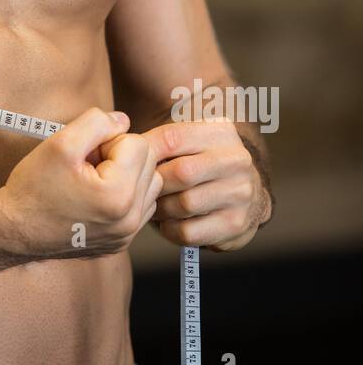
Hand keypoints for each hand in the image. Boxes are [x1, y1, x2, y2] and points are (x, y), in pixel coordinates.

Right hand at [0, 108, 162, 260]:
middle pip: (148, 163)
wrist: (14, 231)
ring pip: (149, 183)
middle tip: (87, 165)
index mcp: (118, 196)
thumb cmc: (33, 188)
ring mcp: (127, 235)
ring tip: (92, 180)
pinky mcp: (122, 242)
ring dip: (126, 174)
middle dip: (120, 156)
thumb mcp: (60, 143)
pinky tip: (96, 196)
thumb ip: (97, 122)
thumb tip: (123, 121)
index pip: (138, 143)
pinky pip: (141, 205)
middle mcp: (130, 220)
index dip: (108, 139)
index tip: (84, 154)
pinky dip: (125, 194)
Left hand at [140, 118, 271, 251]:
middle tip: (140, 189)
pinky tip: (169, 222)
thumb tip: (120, 144)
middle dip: (154, 184)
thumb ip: (162, 140)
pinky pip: (189, 231)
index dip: (144, 151)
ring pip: (185, 204)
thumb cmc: (201, 167)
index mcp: (221, 132)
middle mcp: (236, 160)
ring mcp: (240, 193)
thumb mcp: (191, 143)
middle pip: (180, 173)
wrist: (244, 199)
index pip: (172, 138)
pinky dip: (170, 230)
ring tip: (154, 205)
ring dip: (161, 208)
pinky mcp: (235, 224)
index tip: (127, 161)